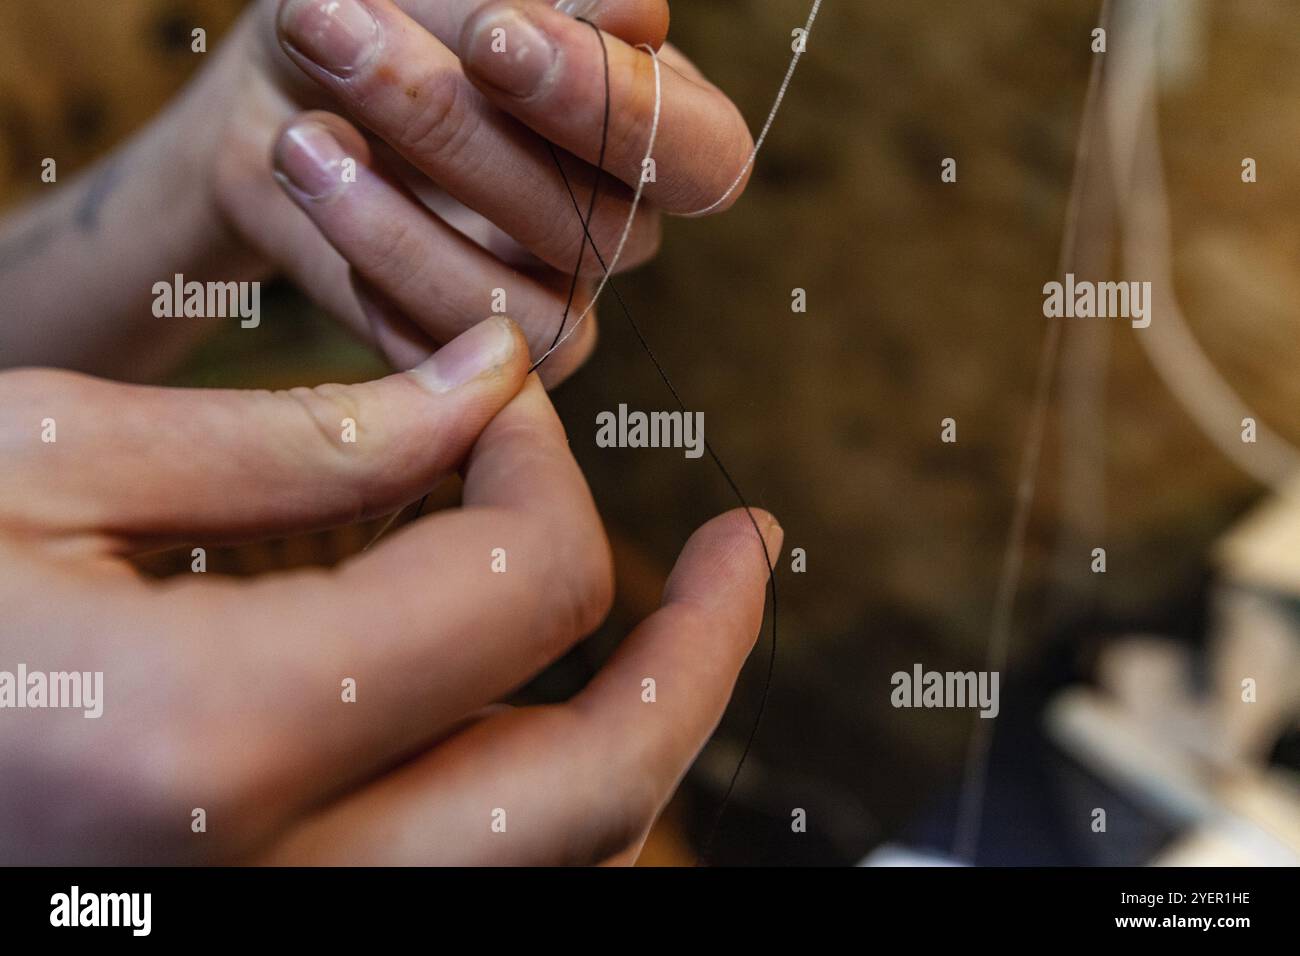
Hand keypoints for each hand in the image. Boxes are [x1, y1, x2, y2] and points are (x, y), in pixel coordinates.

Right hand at [0, 317, 779, 863]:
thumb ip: (296, 436)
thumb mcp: (40, 458)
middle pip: (598, 786)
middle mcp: (263, 882)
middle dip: (699, 651)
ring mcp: (264, 927)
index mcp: (204, 738)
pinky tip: (508, 671)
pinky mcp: (251, 920)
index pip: (525, 593)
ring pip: (549, 853)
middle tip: (745, 546)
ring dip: (632, 726)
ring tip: (661, 605)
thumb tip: (483, 390)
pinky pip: (460, 867)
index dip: (542, 466)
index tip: (497, 394)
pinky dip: (525, 774)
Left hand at [206, 0, 753, 382]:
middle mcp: (619, 221)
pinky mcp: (476, 361)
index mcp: (653, 125)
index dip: (614, 109)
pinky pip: (447, 361)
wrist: (277, 88)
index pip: (702, 152)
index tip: (493, 39)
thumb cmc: (376, 12)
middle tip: (339, 35)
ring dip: (401, 235)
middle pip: (605, 232)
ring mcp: (552, 298)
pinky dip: (369, 286)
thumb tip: (641, 12)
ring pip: (531, 319)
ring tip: (301, 138)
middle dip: (463, 138)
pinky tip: (312, 192)